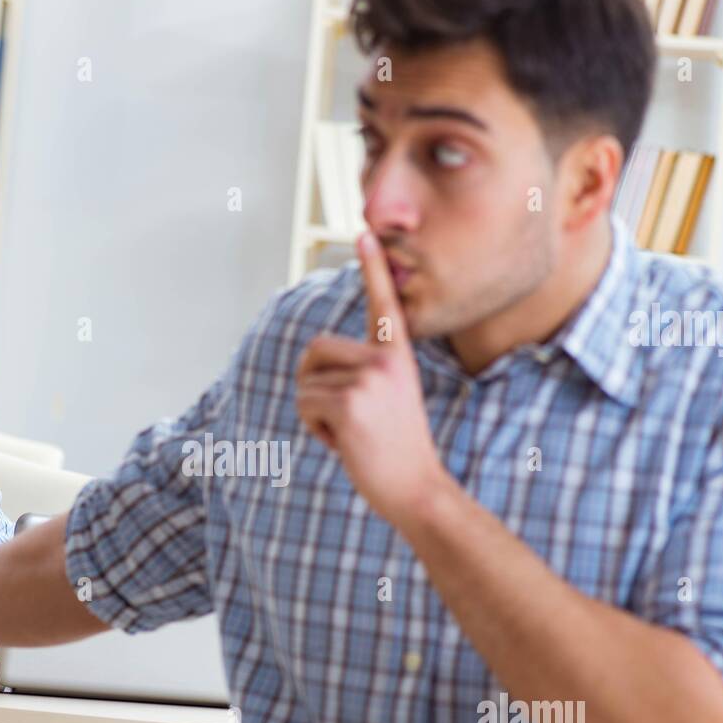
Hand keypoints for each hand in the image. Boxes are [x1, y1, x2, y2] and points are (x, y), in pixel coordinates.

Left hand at [295, 232, 446, 527]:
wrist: (416, 488)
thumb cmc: (397, 450)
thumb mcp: (388, 400)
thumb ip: (363, 374)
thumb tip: (316, 361)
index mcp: (398, 356)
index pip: (382, 306)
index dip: (372, 269)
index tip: (363, 233)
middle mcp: (384, 360)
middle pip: (315, 350)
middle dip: (314, 384)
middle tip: (348, 418)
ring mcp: (368, 380)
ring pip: (306, 382)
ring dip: (316, 412)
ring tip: (352, 433)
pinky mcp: (349, 403)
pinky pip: (305, 404)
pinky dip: (315, 429)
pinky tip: (345, 444)